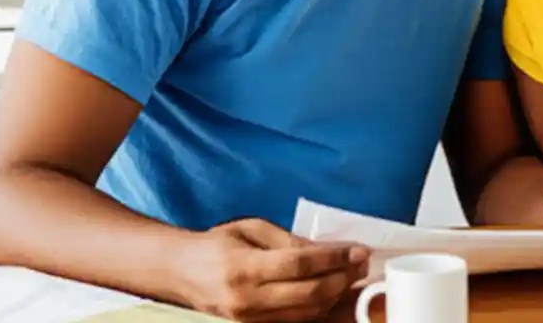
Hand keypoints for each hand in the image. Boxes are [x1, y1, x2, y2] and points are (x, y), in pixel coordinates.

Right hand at [173, 217, 368, 321]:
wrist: (180, 272)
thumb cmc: (216, 244)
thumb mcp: (251, 229)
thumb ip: (290, 240)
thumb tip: (329, 249)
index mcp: (244, 266)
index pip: (300, 264)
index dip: (335, 258)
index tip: (359, 250)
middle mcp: (247, 298)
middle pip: (309, 293)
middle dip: (343, 278)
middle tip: (362, 263)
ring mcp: (250, 318)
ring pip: (307, 313)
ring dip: (337, 295)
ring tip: (352, 276)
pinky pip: (296, 321)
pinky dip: (319, 307)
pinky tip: (332, 291)